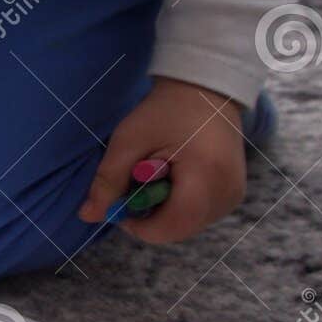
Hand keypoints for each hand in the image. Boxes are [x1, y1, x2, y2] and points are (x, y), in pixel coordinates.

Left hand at [78, 77, 246, 243]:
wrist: (204, 91)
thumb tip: (87, 216)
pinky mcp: (234, 193)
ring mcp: (234, 194)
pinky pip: (201, 215)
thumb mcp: (128, 141)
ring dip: (165, 213)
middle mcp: (228, 191)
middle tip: (137, 187)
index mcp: (206, 176)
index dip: (140, 226)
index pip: (172, 226)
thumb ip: (108, 181)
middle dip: (151, 219)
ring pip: (190, 226)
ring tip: (158, 177)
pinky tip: (174, 180)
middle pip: (180, 230)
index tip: (121, 207)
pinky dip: (180, 207)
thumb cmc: (164, 111)